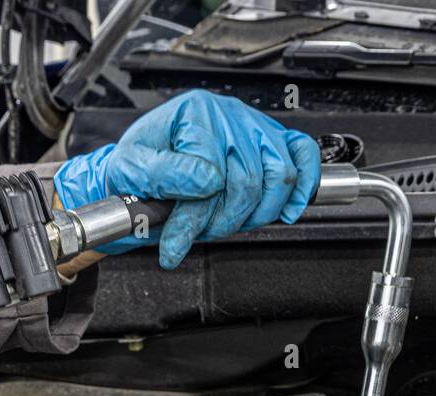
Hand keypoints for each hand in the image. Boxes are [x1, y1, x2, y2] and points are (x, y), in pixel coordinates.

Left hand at [53, 89, 320, 269]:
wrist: (143, 168)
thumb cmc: (138, 166)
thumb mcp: (131, 168)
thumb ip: (163, 175)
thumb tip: (205, 183)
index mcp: (194, 114)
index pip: (211, 171)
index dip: (194, 215)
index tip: (176, 241)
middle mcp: (228, 116)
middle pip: (249, 180)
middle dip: (225, 219)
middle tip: (201, 232)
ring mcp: (254, 127)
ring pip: (280, 176)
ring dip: (256, 213)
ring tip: (228, 223)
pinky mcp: (272, 141)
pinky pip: (303, 156)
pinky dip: (302, 188)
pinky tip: (286, 212)